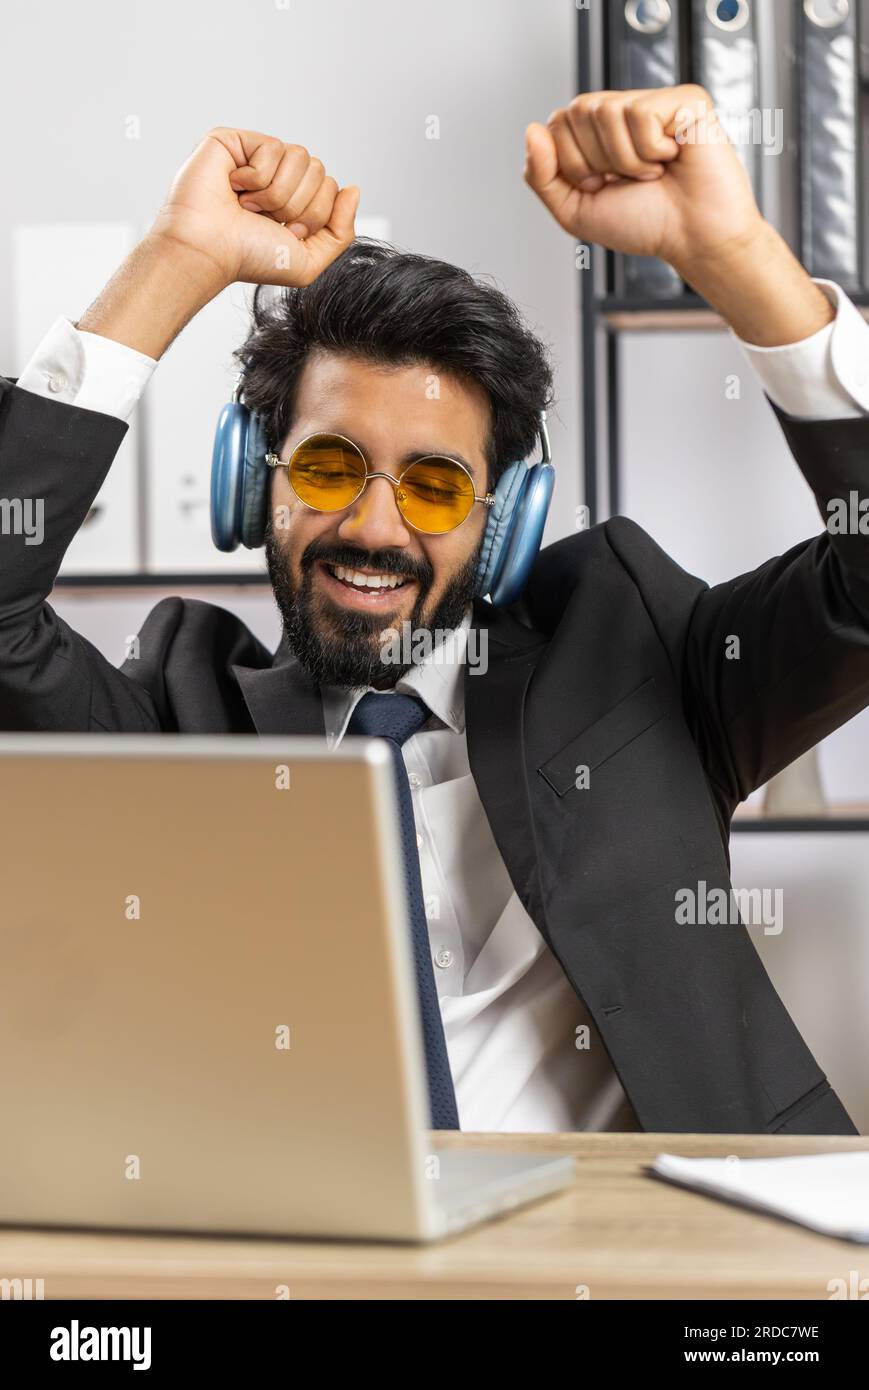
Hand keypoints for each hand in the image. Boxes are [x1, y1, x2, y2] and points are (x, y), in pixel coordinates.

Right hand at [147, 127, 359, 289]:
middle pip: (320, 172)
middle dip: (297, 205)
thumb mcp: (309, 261)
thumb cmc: (250, 258)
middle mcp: (278, 175)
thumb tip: (353, 189)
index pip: (331, 189)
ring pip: (301, 157)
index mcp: (296, 199)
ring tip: (249, 205)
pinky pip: (273, 147)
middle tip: (265, 219)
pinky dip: (256, 177)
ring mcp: (256, 156)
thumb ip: (341, 232)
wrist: (209, 251)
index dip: (313, 216)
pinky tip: (234, 187)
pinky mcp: (235, 140)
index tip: (282, 232)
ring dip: (277, 192)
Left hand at [524, 85, 763, 276]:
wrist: (692, 239)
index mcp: (598, 134)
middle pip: (578, 111)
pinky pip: (641, 113)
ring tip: (653, 173)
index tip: (603, 186)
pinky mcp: (685, 99)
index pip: (557, 123)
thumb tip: (532, 130)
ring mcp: (655, 102)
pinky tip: (672, 158)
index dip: (573, 164)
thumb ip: (542, 176)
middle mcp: (624, 112)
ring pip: (608, 110)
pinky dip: (651, 150)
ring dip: (626, 160)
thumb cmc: (644, 225)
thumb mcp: (575, 211)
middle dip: (596, 160)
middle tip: (629, 180)